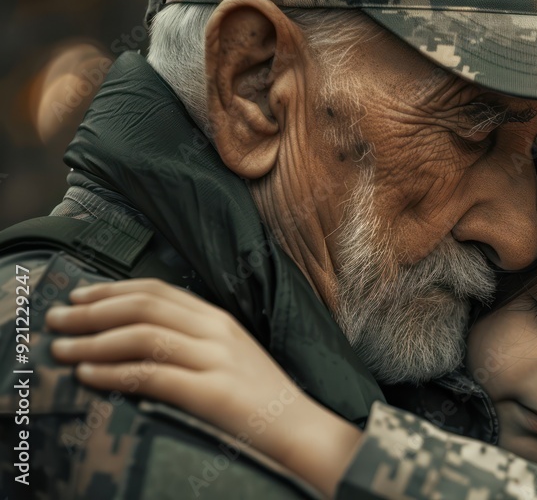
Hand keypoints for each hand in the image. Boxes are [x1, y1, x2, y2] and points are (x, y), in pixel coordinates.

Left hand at [46, 278, 359, 496]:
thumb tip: (136, 334)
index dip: (112, 289)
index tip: (79, 297)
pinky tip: (89, 377)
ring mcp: (217, 360)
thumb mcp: (229, 354)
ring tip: (64, 351)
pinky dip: (112, 374)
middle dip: (92, 311)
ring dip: (93, 342)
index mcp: (220, 318)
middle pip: (144, 306)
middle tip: (58, 320)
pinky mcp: (212, 392)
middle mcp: (217, 331)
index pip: (158, 290)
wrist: (298, 428)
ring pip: (142, 336)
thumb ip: (193, 339)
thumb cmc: (258, 398)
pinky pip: (151, 375)